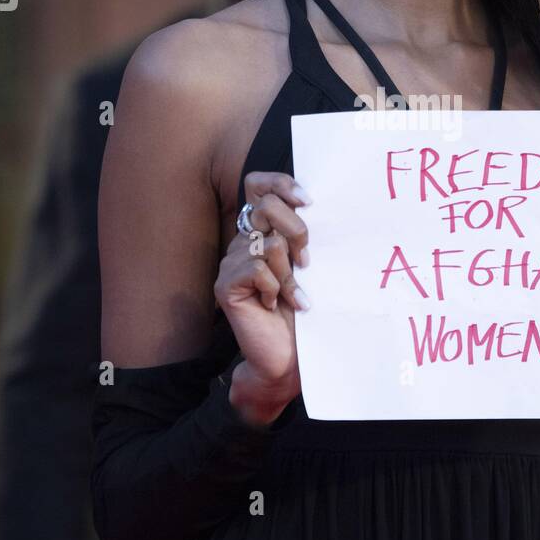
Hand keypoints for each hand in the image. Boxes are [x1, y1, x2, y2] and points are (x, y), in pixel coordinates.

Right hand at [214, 170, 310, 424]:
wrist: (288, 356)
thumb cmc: (303, 310)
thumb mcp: (309, 265)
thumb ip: (303, 235)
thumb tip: (314, 202)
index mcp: (262, 230)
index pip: (259, 185)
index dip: (280, 183)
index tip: (308, 200)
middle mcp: (243, 240)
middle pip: (267, 206)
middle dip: (297, 231)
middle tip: (307, 263)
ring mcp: (231, 262)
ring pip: (268, 244)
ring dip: (289, 273)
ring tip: (294, 297)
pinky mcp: (225, 284)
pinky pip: (257, 269)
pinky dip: (276, 289)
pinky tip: (275, 306)